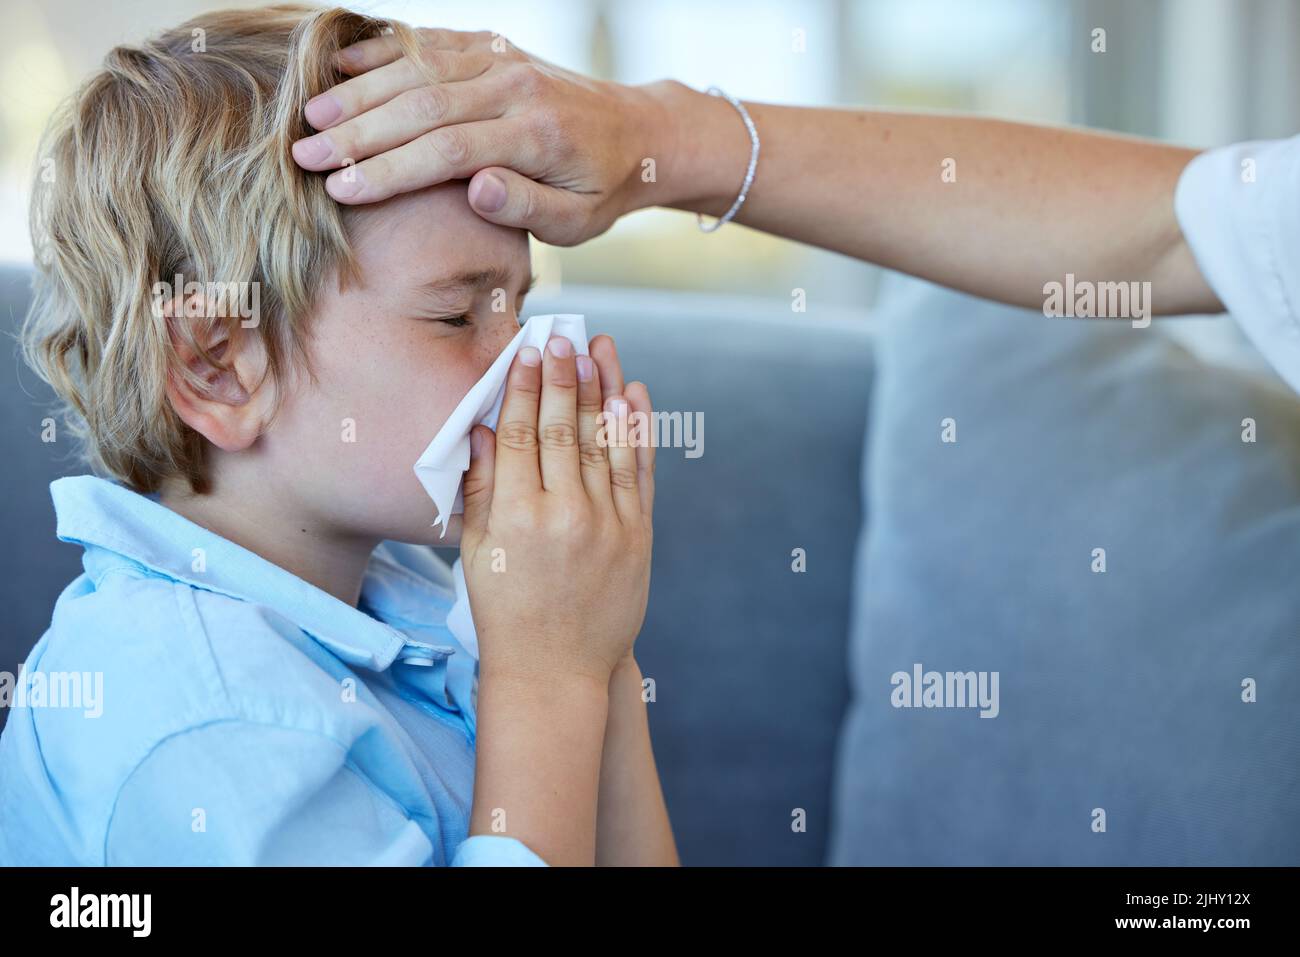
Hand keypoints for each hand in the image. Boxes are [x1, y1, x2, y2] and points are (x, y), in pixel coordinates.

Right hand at [291, 29, 673, 244]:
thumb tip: (475, 190)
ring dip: (360, 90)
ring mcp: (503, 59)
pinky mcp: (493, 46)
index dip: (389, 171)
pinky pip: (432, 42)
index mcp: (536, 136)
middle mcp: (515, 87)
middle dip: (357, 131)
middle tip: (302, 155)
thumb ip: (527, 207)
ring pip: (419, 69)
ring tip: (310, 116)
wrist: (638, 132)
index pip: (448, 152)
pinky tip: (343, 65)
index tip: (340, 190)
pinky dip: (385, 52)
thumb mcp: (578, 220)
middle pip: (422, 106)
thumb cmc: (601, 189)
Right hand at [459, 334, 654, 686]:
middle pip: (562, 429)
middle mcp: (562, 514)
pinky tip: (633, 397)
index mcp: (514, 515)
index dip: (524, 387)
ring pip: (604, 442)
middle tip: (564, 337)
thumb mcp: (477, 551)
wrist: (555, 671)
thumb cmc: (506, 611)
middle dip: (564, 377)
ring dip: (603, 390)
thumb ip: (480, 488)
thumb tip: (481, 428)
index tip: (529, 352)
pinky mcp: (638, 537)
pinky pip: (638, 473)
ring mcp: (606, 524)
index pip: (518, 434)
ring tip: (600, 350)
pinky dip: (637, 432)